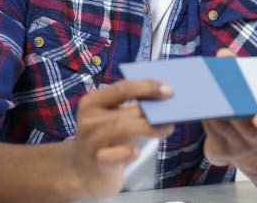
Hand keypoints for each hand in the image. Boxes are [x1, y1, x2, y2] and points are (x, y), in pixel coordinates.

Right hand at [66, 79, 173, 198]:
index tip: (168, 89)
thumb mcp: (113, 118)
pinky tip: (138, 151)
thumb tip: (164, 99)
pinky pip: (117, 154)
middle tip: (173, 112)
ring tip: (166, 128)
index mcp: (92, 102)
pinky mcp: (97, 161)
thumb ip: (131, 107)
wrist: (83, 170)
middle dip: (151, 110)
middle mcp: (88, 119)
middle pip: (124, 109)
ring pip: (122, 127)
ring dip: (149, 127)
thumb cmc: (107, 137)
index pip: (122, 88)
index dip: (146, 87)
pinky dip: (130, 151)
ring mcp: (91, 140)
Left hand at [201, 49, 256, 167]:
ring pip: (223, 128)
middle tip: (220, 89)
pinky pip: (209, 133)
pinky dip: (203, 115)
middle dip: (231, 107)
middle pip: (244, 129)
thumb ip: (245, 73)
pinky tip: (194, 100)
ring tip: (202, 88)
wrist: (251, 144)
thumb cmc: (256, 110)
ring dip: (212, 108)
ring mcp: (238, 152)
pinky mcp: (219, 154)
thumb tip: (224, 54)